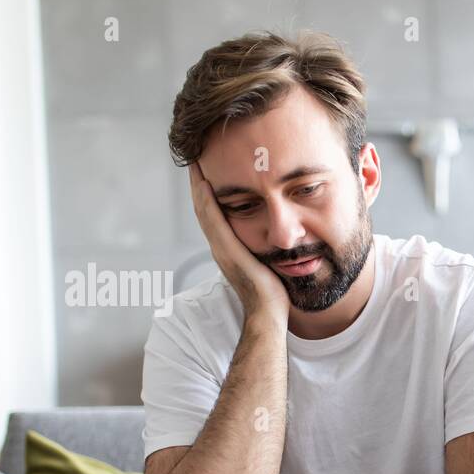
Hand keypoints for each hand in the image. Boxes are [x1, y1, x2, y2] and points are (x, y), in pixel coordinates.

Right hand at [188, 162, 289, 325]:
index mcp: (229, 248)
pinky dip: (207, 202)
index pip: (214, 214)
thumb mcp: (268, 264)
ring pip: (204, 211)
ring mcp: (222, 249)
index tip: (208, 169)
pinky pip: (214, 221)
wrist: (268, 315)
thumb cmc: (273, 295)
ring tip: (195, 162)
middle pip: (204, 208)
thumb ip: (265, 249)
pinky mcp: (229, 251)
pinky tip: (204, 183)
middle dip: (198, 183)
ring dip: (198, 186)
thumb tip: (278, 237)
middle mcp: (220, 247)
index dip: (209, 192)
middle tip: (195, 158)